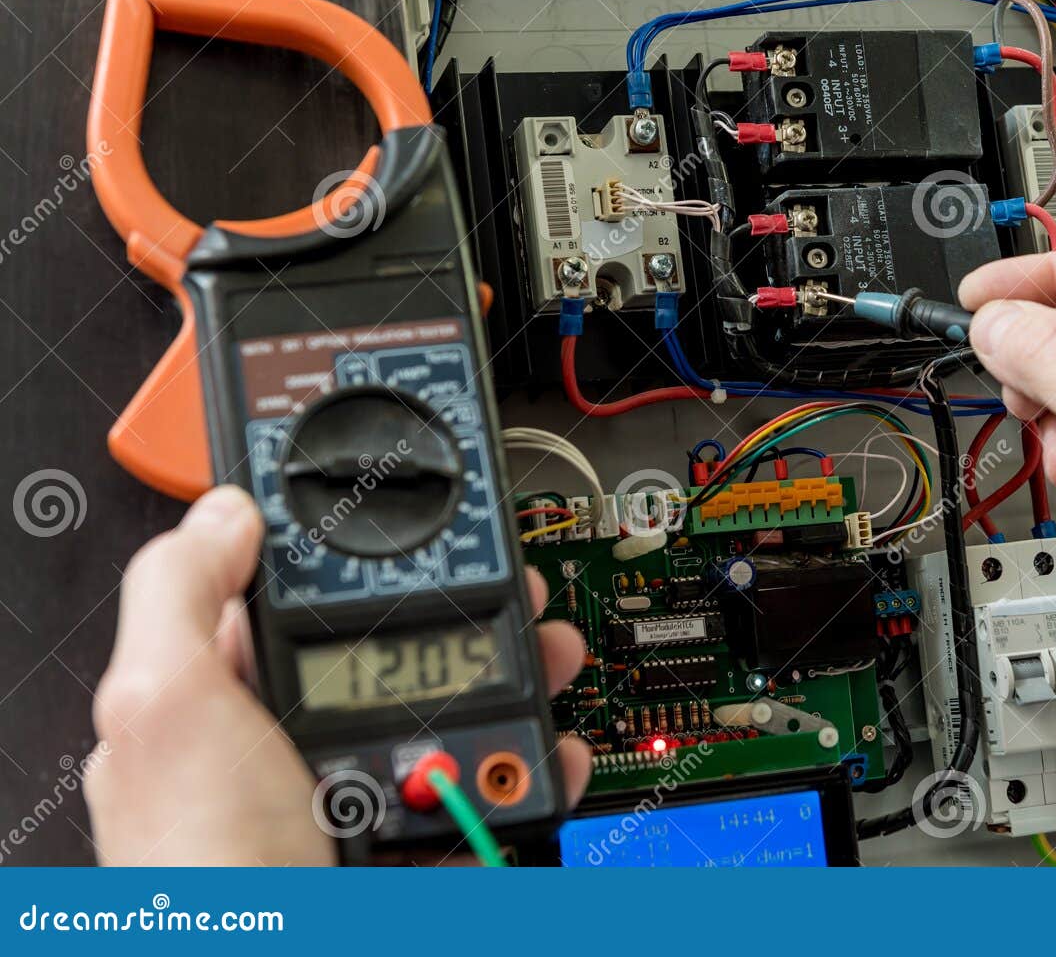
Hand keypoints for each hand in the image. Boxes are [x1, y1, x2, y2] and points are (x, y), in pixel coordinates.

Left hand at [86, 485, 590, 864]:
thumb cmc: (205, 881)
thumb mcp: (164, 710)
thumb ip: (182, 594)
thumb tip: (222, 512)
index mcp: (223, 705)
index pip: (289, 598)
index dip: (353, 550)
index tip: (413, 518)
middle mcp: (293, 749)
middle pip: (395, 645)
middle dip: (464, 604)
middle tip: (511, 582)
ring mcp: (365, 795)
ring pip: (456, 709)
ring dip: (521, 671)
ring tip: (553, 651)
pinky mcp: (425, 844)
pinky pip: (494, 786)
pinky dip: (537, 762)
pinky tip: (550, 748)